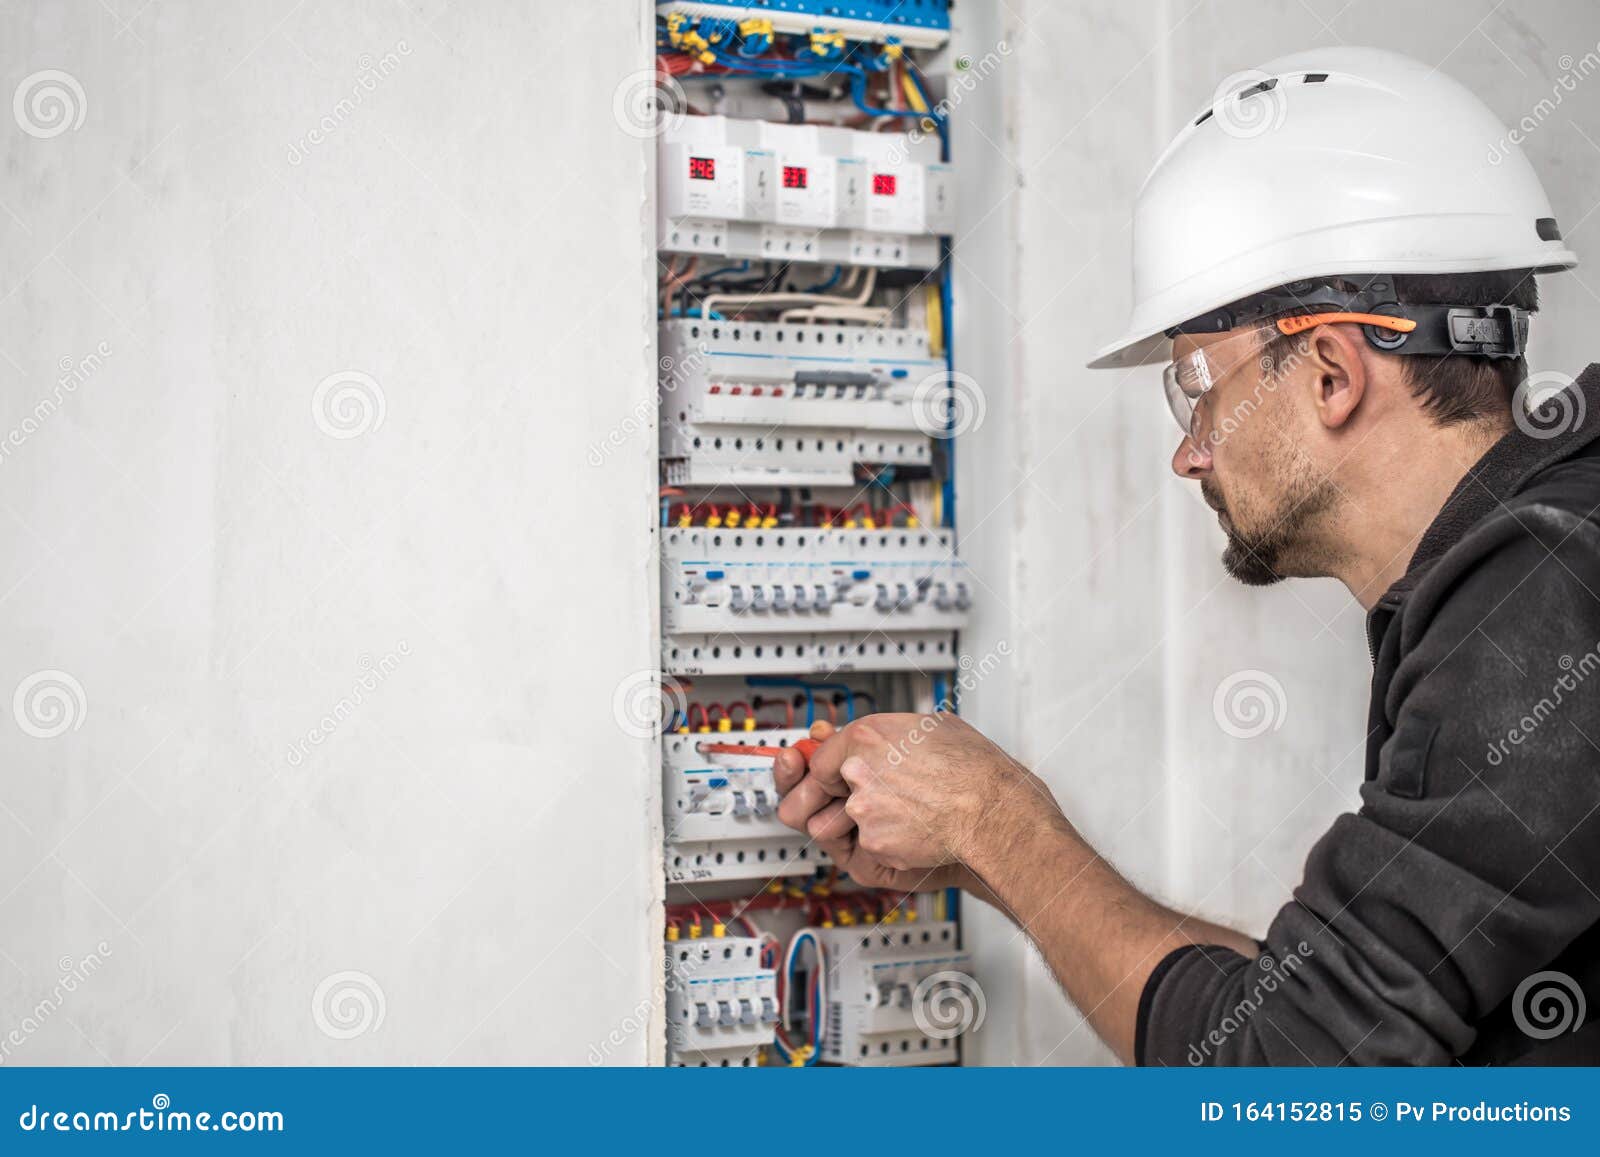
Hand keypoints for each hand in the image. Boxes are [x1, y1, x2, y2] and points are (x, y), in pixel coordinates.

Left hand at [774, 713, 1053, 878]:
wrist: (996, 813)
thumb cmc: (975, 771)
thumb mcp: (929, 728)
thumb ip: (881, 732)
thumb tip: (850, 734)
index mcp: (866, 735)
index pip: (818, 755)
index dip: (823, 770)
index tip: (821, 775)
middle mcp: (856, 769)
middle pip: (810, 792)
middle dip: (820, 801)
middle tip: (843, 804)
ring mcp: (862, 808)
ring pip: (836, 825)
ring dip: (855, 827)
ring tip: (896, 819)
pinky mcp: (873, 842)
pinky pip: (864, 849)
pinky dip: (884, 847)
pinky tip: (913, 834)